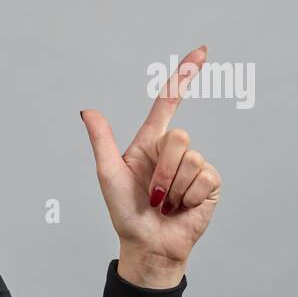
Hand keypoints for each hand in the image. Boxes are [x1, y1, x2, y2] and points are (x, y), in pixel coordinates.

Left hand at [80, 45, 222, 279]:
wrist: (147, 245)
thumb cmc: (125, 212)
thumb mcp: (108, 175)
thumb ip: (102, 141)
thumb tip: (87, 111)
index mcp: (149, 144)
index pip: (168, 103)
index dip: (184, 76)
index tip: (202, 51)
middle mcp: (173, 152)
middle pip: (178, 137)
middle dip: (162, 170)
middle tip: (153, 194)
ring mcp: (194, 167)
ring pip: (191, 160)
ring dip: (173, 188)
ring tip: (165, 204)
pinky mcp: (210, 184)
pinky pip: (204, 178)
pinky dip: (188, 197)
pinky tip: (181, 208)